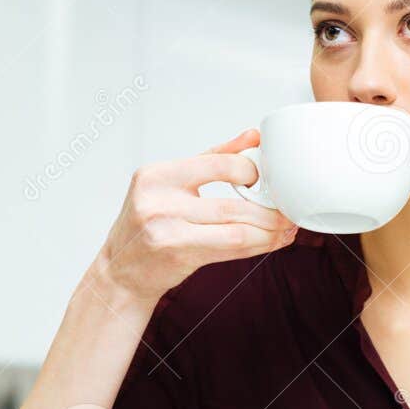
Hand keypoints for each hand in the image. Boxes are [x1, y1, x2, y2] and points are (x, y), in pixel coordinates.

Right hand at [89, 129, 297, 307]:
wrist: (121, 271)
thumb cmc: (147, 225)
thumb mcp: (170, 183)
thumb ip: (212, 158)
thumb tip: (252, 137)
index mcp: (156, 174)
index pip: (217, 163)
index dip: (250, 170)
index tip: (263, 179)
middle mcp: (158, 201)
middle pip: (231, 204)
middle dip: (269, 210)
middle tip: (288, 210)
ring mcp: (166, 230)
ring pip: (236, 229)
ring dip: (269, 231)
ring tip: (285, 228)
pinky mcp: (178, 254)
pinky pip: (231, 249)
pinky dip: (257, 245)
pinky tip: (270, 241)